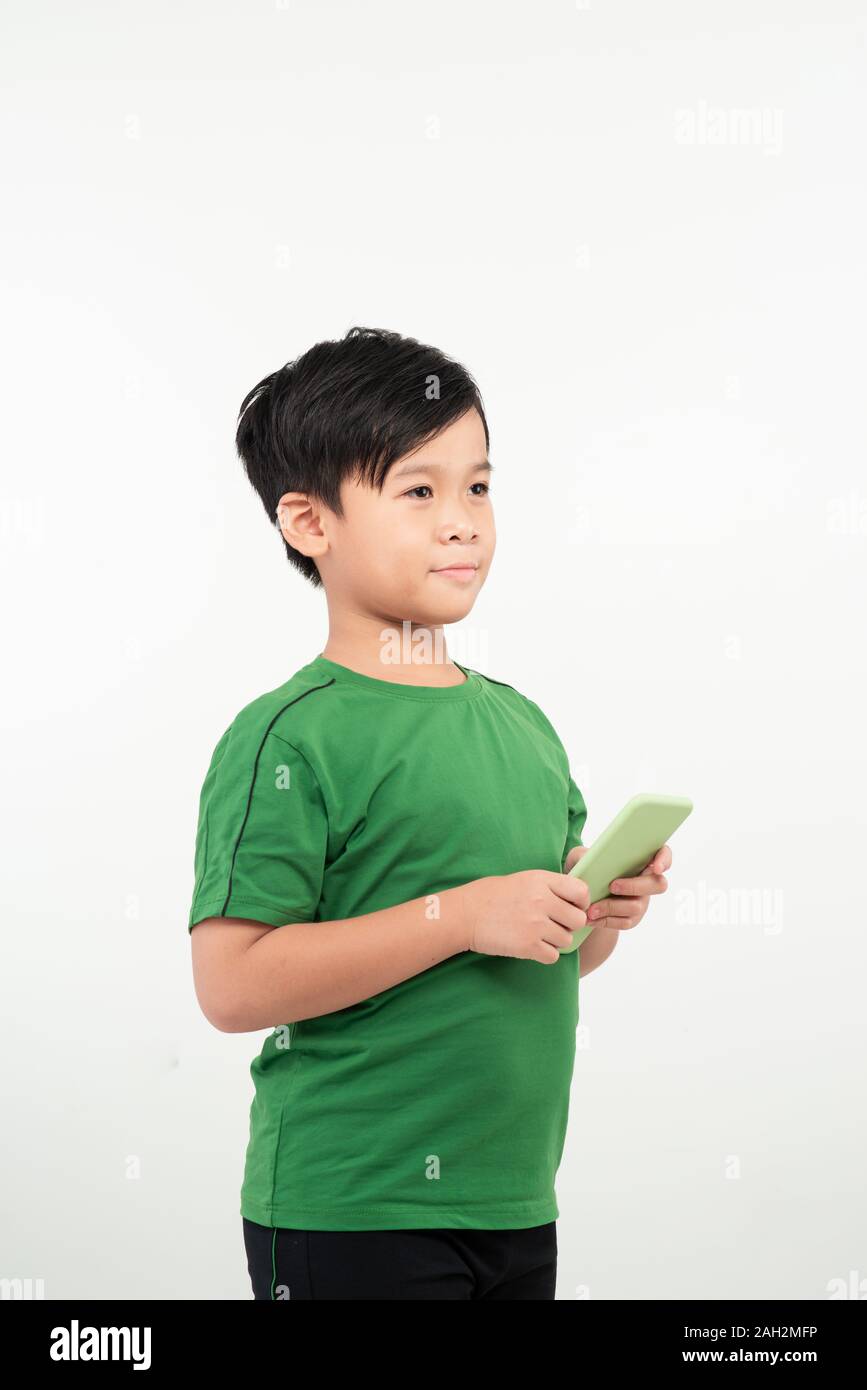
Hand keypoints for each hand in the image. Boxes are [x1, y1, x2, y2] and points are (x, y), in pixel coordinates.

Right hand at [465, 869, 590, 963]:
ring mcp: (536, 925)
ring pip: (567, 939)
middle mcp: (542, 901)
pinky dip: (545, 954)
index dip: (581, 902)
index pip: (581, 891)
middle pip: (578, 919)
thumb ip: (548, 886)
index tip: (571, 907)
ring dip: (556, 940)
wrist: (463, 915)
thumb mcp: (522, 879)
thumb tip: (573, 899)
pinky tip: (531, 945)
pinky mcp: (528, 946)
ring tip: (537, 934)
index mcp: (541, 880)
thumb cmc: (489, 895)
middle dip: (569, 924)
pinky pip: (553, 955)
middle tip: (553, 924)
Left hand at [563, 843, 671, 931]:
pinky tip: (591, 919)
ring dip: (613, 907)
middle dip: (635, 886)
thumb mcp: (580, 857)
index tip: (656, 868)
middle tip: (612, 886)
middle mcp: (646, 881)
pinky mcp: (632, 918)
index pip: (664, 855)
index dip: (664, 860)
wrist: (580, 896)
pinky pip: (625, 922)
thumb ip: (584, 854)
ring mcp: (642, 901)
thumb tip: (589, 859)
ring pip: (637, 906)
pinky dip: (607, 921)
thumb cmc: (585, 869)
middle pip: (658, 884)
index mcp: (640, 859)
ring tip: (591, 909)